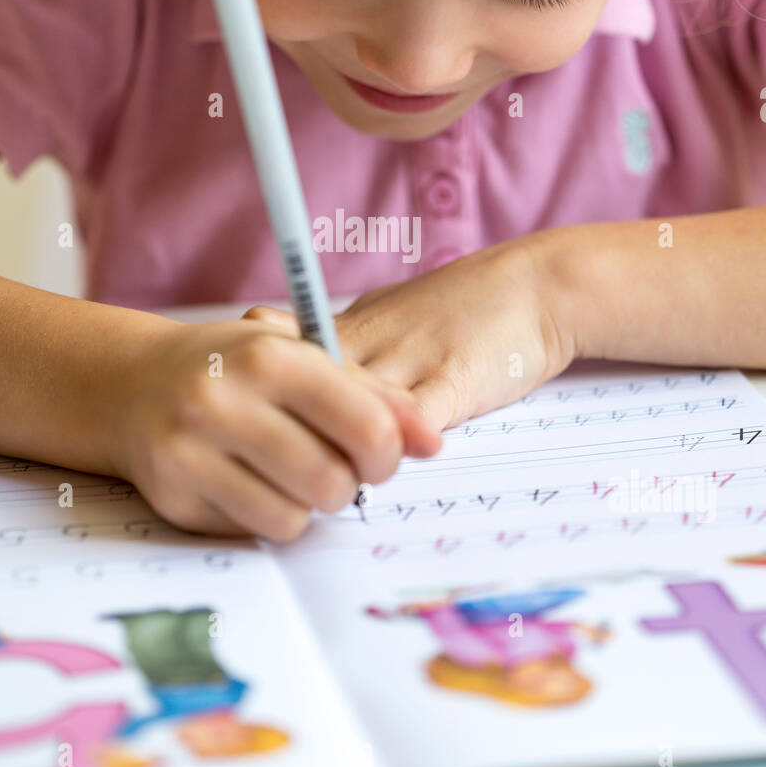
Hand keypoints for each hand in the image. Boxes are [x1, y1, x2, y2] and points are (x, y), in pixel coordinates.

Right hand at [114, 318, 441, 541]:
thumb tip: (431, 443)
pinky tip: (251, 483)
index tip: (380, 454)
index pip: (364, 425)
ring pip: (292, 518)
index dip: (388, 452)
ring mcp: (190, 452)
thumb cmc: (239, 368)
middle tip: (337, 469)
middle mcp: (223, 401)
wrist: (135, 384)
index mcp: (270, 357)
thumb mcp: (304, 359)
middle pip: (331, 482)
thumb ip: (374, 396)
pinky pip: (252, 531)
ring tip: (292, 474)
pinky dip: (266, 514)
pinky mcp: (173, 498)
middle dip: (347, 484)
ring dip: (306, 505)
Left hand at [244, 236, 577, 431]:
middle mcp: (374, 340)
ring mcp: (412, 360)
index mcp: (356, 325)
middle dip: (282, 416)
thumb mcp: (392, 313)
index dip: (258, 374)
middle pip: (312, 381)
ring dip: (335, 441)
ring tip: (317, 480)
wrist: (535, 286)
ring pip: (357, 402)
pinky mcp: (453, 380)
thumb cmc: (463, 306)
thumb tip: (282, 341)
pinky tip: (384, 464)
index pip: (290, 347)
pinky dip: (396, 441)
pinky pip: (417, 415)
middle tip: (253, 451)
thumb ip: (345, 339)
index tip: (230, 396)